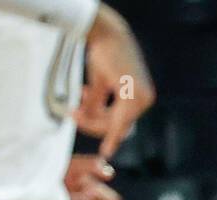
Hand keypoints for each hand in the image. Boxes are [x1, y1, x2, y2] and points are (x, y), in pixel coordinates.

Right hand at [73, 4, 155, 159]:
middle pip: (117, 126)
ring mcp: (142, 100)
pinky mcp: (134, 98)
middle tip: (71, 114)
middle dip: (93, 124)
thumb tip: (88, 117)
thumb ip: (97, 101)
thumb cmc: (104, 52)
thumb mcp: (100, 82)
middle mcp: (145, 100)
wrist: (106, 33)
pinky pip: (118, 122)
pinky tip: (105, 150)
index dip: (104, 130)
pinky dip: (109, 133)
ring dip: (92, 121)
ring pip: (115, 125)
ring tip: (72, 110)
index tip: (101, 148)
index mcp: (139, 97)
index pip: (121, 121)